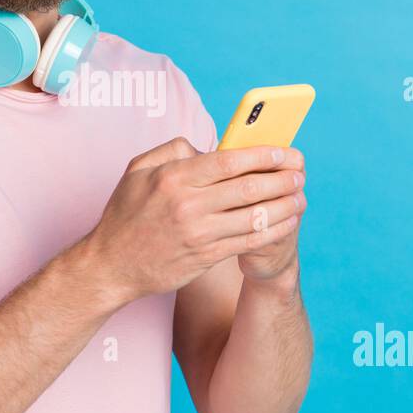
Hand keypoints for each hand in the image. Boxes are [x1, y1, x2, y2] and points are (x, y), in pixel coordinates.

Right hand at [79, 137, 305, 308]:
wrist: (111, 266)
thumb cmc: (125, 214)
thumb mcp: (137, 170)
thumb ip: (173, 150)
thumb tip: (208, 146)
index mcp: (174, 177)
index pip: (229, 161)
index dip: (262, 155)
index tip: (284, 152)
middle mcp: (188, 204)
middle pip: (249, 188)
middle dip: (282, 179)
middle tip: (301, 173)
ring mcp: (198, 233)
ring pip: (254, 216)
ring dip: (285, 206)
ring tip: (301, 197)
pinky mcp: (205, 257)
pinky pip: (248, 242)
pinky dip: (273, 231)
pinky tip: (287, 223)